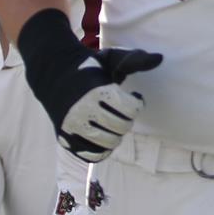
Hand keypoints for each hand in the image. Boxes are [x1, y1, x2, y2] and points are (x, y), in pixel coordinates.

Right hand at [15, 9, 162, 162]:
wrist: (52, 74)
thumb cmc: (89, 67)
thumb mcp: (111, 59)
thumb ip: (135, 60)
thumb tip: (160, 58)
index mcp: (96, 91)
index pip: (131, 109)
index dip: (137, 102)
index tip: (133, 95)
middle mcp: (83, 111)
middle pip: (122, 127)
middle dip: (127, 118)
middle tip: (121, 109)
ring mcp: (72, 127)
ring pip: (109, 143)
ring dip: (116, 134)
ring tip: (112, 122)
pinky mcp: (66, 139)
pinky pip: (92, 156)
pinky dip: (103, 149)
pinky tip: (104, 136)